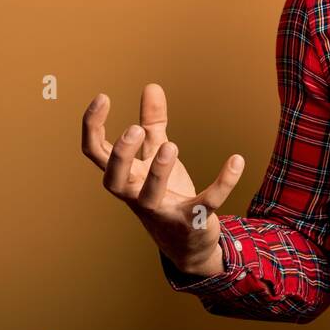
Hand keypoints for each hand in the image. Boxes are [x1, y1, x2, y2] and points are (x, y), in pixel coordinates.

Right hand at [80, 82, 245, 277]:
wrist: (187, 242)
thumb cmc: (166, 193)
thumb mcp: (157, 155)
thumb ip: (154, 123)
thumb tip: (151, 86)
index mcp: (126, 176)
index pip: (95, 152)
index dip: (92, 126)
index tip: (103, 97)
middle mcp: (136, 195)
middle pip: (113, 179)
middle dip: (121, 155)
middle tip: (135, 129)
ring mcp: (162, 210)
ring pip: (149, 195)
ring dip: (158, 170)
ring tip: (171, 146)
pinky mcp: (191, 220)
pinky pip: (205, 202)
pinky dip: (223, 182)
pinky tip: (237, 160)